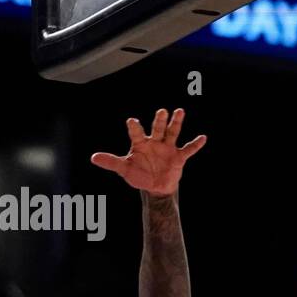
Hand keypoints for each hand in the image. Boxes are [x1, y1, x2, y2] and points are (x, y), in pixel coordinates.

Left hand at [91, 109, 205, 195]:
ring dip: (176, 123)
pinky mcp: (178, 157)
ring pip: (172, 133)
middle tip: (162, 111)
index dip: (134, 128)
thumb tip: (93, 158)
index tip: (132, 121)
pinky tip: (203, 138)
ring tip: (179, 111)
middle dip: (159, 120)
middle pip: (157, 128)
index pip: (137, 133)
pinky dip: (195, 144)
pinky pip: (188, 149)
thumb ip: (111, 162)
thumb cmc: (139, 174)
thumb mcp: (124, 169)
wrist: (155, 186)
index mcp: (141, 144)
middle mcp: (155, 142)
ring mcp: (167, 148)